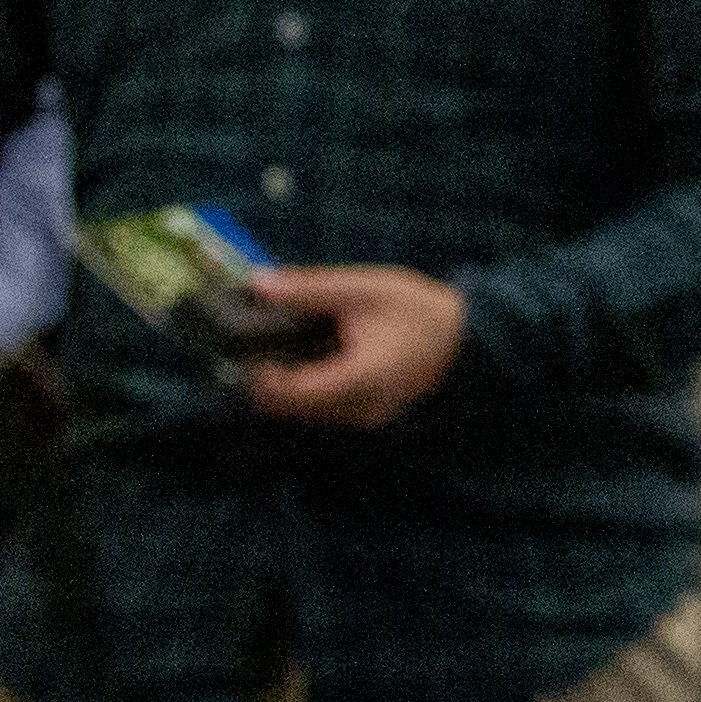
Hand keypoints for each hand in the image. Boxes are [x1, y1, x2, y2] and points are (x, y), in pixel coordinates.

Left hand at [242, 264, 466, 428]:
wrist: (464, 341)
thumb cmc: (419, 313)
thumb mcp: (365, 290)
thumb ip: (310, 289)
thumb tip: (258, 284)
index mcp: (358, 378)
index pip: (290, 392)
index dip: (257, 377)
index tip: (236, 353)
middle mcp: (357, 408)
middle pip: (289, 407)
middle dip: (262, 381)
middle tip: (240, 350)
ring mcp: (361, 417)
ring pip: (302, 413)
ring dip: (281, 388)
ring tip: (265, 354)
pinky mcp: (363, 416)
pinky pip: (320, 411)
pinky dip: (303, 391)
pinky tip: (298, 364)